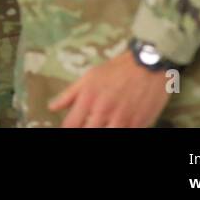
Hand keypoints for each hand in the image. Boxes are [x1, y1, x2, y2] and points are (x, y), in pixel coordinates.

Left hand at [49, 50, 172, 127]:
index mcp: (89, 98)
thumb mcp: (89, 77)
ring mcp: (122, 119)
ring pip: (107, 134)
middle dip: (85, 129)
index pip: (70, 124)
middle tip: (87, 123)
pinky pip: (125, 134)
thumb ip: (69, 94)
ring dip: (102, 130)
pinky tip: (114, 125)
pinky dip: (118, 131)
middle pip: (87, 132)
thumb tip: (51, 107)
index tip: (69, 127)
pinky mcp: (139, 124)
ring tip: (102, 124)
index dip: (67, 129)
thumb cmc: (116, 70)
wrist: (147, 65)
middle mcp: (103, 111)